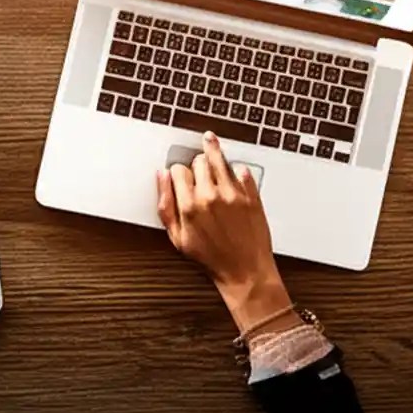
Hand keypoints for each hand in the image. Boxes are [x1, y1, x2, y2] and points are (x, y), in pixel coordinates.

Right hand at [157, 132, 293, 332]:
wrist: (245, 272)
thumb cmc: (211, 258)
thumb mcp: (177, 238)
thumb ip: (165, 205)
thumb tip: (161, 178)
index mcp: (189, 206)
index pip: (178, 171)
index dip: (177, 172)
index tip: (179, 175)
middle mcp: (211, 196)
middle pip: (198, 161)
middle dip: (195, 163)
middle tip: (197, 168)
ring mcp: (233, 194)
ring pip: (220, 159)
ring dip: (214, 150)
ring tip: (210, 140)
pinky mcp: (252, 196)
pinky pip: (243, 171)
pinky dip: (238, 169)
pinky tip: (234, 170)